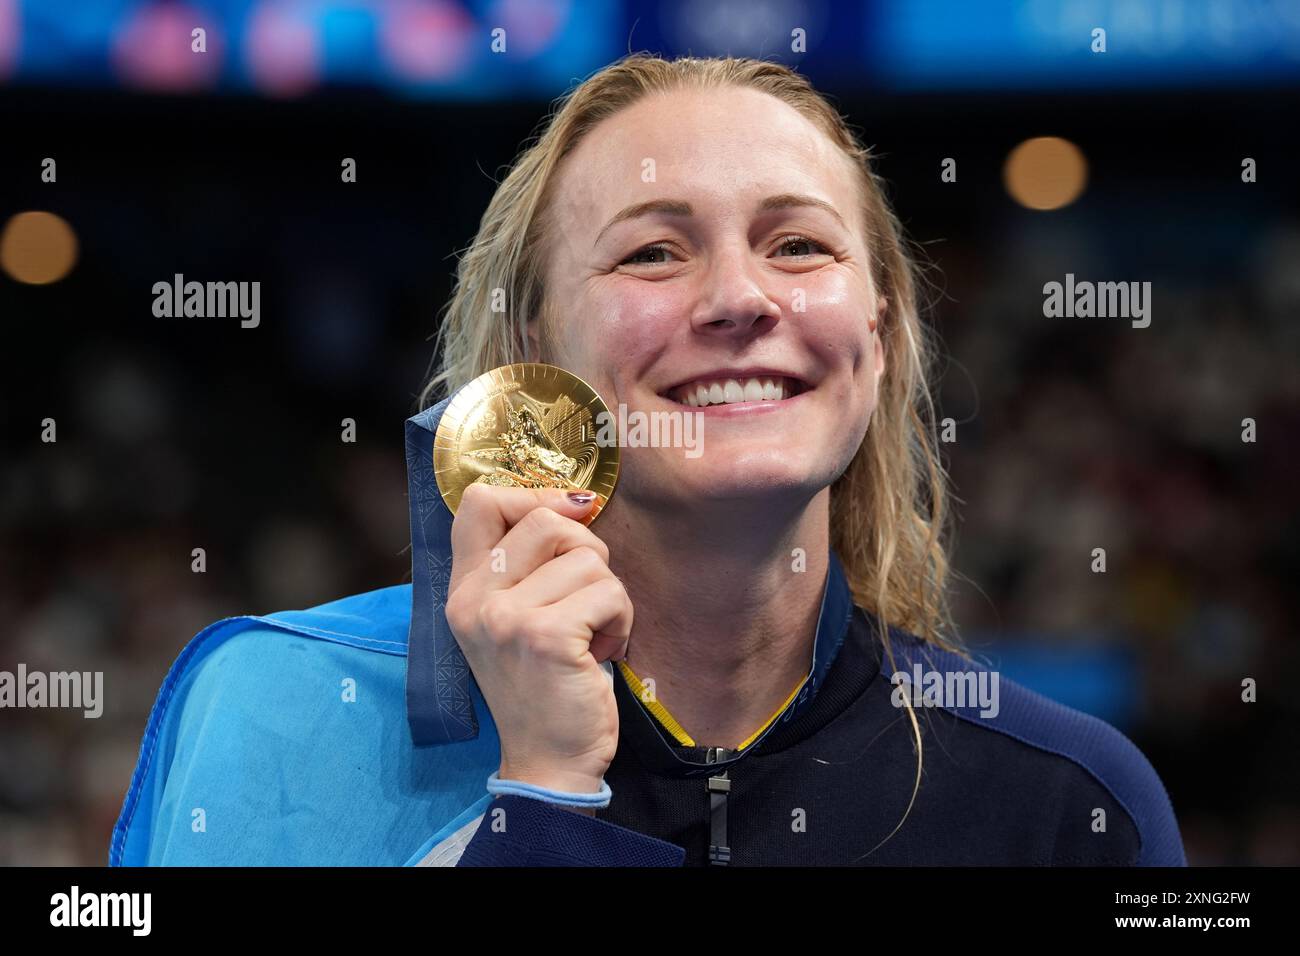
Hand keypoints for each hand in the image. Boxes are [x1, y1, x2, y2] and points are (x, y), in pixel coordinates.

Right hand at [444, 484, 631, 795]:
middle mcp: (473, 600)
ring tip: (593, 634)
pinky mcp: (545, 637)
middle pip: (545, 520)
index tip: (571, 518)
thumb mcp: (515, 619)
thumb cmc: (545, 686)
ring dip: (609, 594)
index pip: (479, 502)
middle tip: (588, 597)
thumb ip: (528, 564)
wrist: (548, 762)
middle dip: (587, 551)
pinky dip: (621, 619)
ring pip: (586, 557)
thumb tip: (576, 503)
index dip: (534, 496)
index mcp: (463, 590)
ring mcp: (505, 618)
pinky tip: (603, 651)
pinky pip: (608, 592)